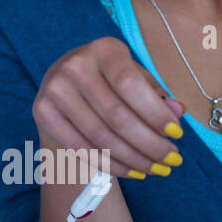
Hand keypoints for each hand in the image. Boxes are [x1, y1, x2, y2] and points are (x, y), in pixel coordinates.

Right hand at [32, 36, 184, 179]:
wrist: (65, 81)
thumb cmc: (111, 80)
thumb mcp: (137, 76)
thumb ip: (157, 93)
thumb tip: (178, 111)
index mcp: (103, 49)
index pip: (130, 85)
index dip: (155, 113)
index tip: (178, 134)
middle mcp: (74, 65)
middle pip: (117, 116)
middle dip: (150, 144)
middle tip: (173, 160)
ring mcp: (54, 89)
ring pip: (101, 137)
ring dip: (135, 159)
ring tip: (158, 169)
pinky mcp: (43, 112)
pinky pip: (81, 148)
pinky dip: (111, 165)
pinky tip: (134, 171)